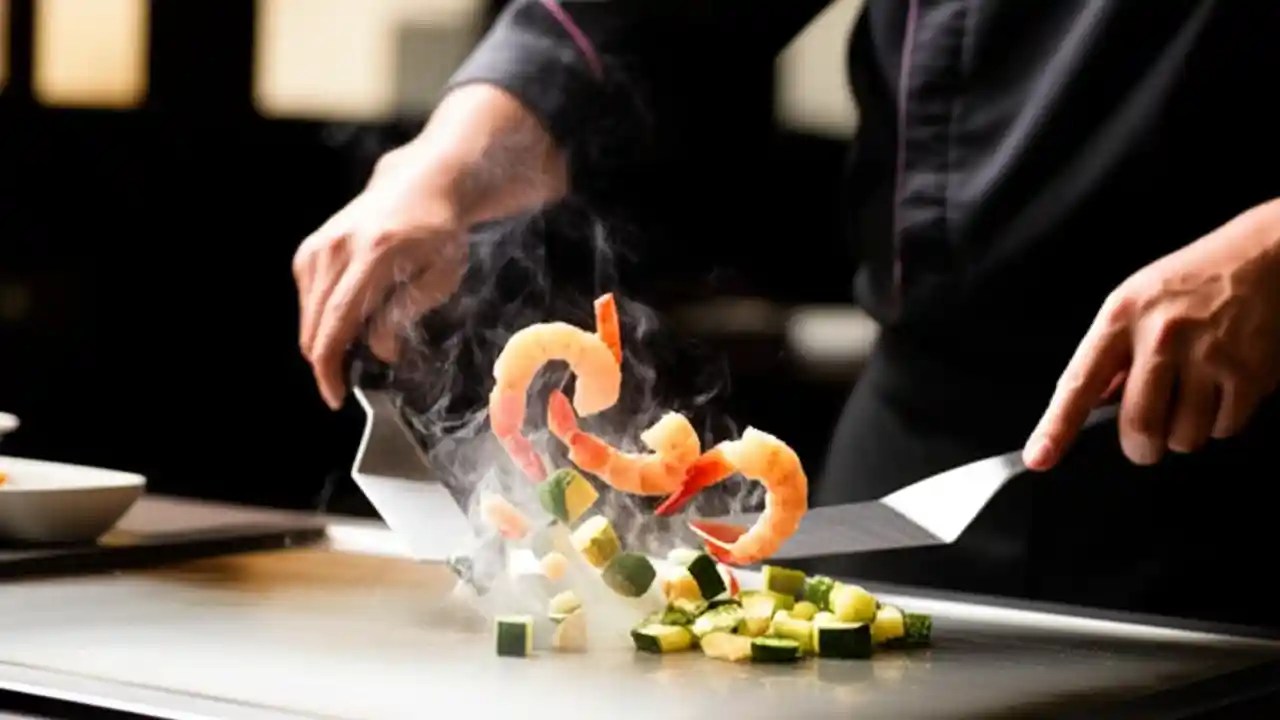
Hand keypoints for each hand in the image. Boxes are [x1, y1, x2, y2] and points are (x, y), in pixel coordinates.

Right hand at [292, 84, 566, 408]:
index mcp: (372, 255)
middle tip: (343, 383)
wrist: (422, 185)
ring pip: (307, 312)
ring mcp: (320, 244)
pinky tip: (343, 323)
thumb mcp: (439, 277)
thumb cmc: (440, 233)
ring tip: (348, 354)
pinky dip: (320, 317)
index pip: (337, 322)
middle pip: (314, 321)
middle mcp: (337, 247)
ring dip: (322, 339)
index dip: (330, 366)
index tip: (334, 395)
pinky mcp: (312, 246)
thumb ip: (404, 315)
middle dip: (324, 361)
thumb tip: (379, 352)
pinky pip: (307, 296)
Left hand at [1024, 198, 1279, 468]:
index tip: (1039, 459)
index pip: (1080, 383)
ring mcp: (1209, 354)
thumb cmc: (1192, 280)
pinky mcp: (1250, 372)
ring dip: (1184, 433)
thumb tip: (1095, 408)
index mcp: (1121, 318)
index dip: (1057, 427)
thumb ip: (1114, 355)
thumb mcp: (1137, 302)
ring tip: (1192, 398)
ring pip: (1184, 437)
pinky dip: (1221, 422)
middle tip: (1145, 445)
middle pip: (1140, 426)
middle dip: (1141, 449)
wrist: (1266, 253)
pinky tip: (1223, 389)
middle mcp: (1161, 336)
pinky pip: (1224, 429)